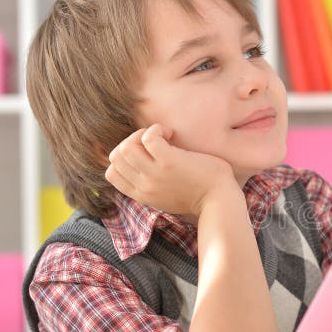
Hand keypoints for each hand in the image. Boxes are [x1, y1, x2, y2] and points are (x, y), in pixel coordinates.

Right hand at [105, 124, 237, 216]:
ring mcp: (154, 174)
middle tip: (156, 142)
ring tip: (164, 137)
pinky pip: (148, 137)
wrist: (220, 202)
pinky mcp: (169, 163)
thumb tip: (147, 162)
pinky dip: (156, 129)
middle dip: (132, 142)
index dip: (124, 157)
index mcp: (142, 195)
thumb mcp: (168, 196)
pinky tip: (171, 134)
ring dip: (143, 134)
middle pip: (117, 157)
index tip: (146, 154)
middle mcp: (144, 186)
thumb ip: (154, 185)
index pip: (112, 173)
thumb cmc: (202, 195)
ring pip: (126, 147)